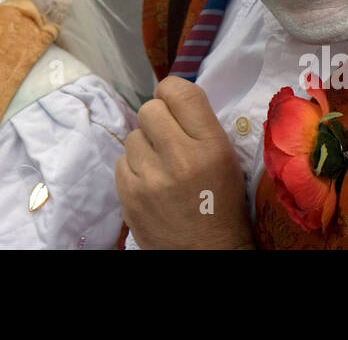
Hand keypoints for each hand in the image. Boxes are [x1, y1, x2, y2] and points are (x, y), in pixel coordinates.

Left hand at [116, 76, 254, 248]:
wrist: (208, 255)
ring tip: (161, 167)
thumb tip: (168, 92)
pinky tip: (149, 183)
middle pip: (148, 109)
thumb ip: (199, 124)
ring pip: (132, 136)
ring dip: (144, 147)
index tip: (172, 102)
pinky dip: (133, 169)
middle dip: (156, 120)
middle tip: (167, 139)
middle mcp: (180, 158)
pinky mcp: (129, 197)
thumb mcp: (226, 158)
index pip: (179, 91)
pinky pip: (121, 162)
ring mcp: (151, 179)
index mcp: (211, 146)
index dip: (171, 91)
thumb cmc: (221, 204)